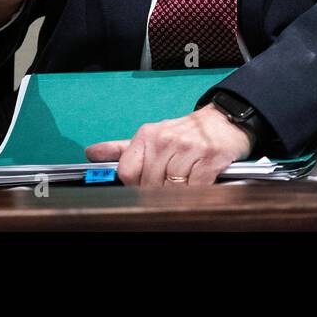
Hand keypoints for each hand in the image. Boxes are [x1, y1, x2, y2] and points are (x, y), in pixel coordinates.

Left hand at [83, 104, 252, 186]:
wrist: (224, 121)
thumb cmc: (186, 133)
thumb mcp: (152, 136)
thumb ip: (122, 149)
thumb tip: (91, 153)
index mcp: (147, 136)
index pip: (127, 172)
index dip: (134, 187)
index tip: (144, 189)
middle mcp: (165, 140)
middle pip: (150, 184)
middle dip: (157, 194)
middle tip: (168, 191)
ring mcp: (188, 148)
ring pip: (172, 188)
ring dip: (178, 195)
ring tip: (184, 188)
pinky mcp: (209, 158)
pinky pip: (196, 188)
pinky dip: (196, 194)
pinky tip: (198, 188)